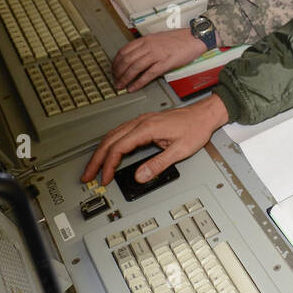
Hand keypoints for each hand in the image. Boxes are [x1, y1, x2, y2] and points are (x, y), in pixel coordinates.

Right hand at [81, 94, 229, 185]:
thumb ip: (158, 164)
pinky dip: (110, 144)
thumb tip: (140, 176)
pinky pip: (120, 132)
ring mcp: (141, 121)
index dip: (108, 165)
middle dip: (96, 160)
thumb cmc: (195, 128)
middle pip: (109, 140)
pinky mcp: (144, 122)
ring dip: (101, 152)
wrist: (204, 114)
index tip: (104, 178)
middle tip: (87, 176)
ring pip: (112, 135)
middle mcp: (141, 122)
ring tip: (93, 167)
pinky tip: (108, 152)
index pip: (119, 147)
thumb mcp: (180, 150)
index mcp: (147, 128)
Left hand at [111, 28, 206, 91]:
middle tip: (115, 80)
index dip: (115, 62)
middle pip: (126, 60)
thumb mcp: (158, 39)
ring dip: (125, 78)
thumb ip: (146, 46)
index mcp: (145, 39)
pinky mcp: (165, 63)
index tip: (113, 70)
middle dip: (117, 72)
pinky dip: (138, 82)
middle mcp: (148, 46)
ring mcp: (156, 54)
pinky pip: (148, 74)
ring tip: (121, 86)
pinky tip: (133, 88)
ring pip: (134, 67)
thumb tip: (136, 56)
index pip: (124, 51)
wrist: (195, 38)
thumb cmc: (179, 39)